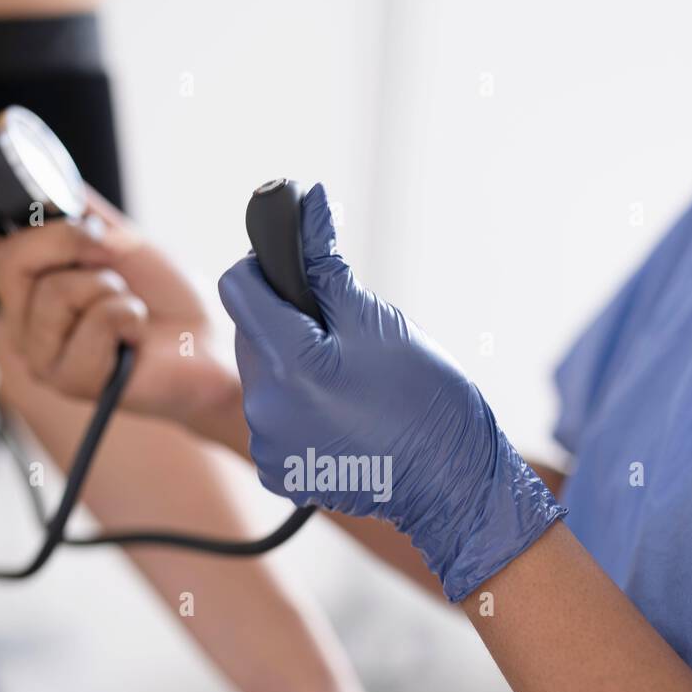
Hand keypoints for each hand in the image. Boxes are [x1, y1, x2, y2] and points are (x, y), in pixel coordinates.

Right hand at [0, 166, 236, 428]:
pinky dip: (128, 317)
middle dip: (66, 240)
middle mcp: (25, 321)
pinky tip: (136, 336)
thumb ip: (77, 214)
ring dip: (108, 287)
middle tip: (106, 251)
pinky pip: (94, 322)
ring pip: (54, 293)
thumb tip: (47, 180)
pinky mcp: (71, 381)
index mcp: (28, 285)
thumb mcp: (119, 240)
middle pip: (11, 261)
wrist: (206, 345)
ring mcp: (43, 355)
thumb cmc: (163, 298)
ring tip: (128, 306)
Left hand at [219, 184, 565, 600]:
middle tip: (343, 338)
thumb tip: (305, 206)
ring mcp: (269, 445)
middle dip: (288, 323)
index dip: (267, 269)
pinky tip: (342, 414)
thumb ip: (326, 265)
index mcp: (289, 365)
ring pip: (263, 375)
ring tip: (349, 381)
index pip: (239, 286)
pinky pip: (273, 416)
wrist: (452, 484)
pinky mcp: (278, 470)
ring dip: (294, 365)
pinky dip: (298, 405)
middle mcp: (265, 409)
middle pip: (250, 333)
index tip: (301, 275)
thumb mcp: (378, 321)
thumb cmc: (427, 401)